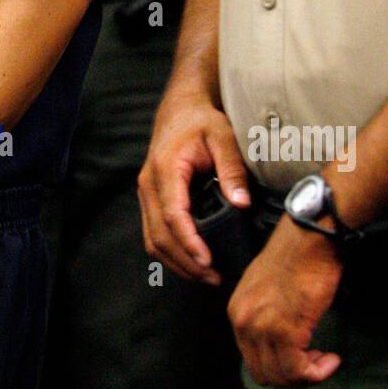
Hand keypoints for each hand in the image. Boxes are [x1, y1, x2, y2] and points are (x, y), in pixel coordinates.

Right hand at [138, 91, 249, 283]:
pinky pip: (154, 234)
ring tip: (206, 276)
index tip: (208, 261)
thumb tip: (241, 203)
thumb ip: (232, 168)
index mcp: (166, 169)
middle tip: (214, 278)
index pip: (174, 215)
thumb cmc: (202, 122)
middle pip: (159, 236)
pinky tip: (192, 262)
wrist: (180, 110)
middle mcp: (149, 185)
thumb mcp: (223, 137)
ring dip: (177, 263)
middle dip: (185, 262)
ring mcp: (146, 194)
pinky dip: (171, 253)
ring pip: (152, 240)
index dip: (189, 243)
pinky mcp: (150, 200)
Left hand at [227, 216, 343, 385]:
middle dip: (292, 375)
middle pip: (264, 373)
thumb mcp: (267, 288)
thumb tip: (281, 344)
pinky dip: (317, 372)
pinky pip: (298, 370)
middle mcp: (244, 320)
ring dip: (307, 374)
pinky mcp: (286, 329)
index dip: (280, 366)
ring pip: (281, 376)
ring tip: (325, 360)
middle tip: (315, 363)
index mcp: (238, 310)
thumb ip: (266, 315)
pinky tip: (331, 359)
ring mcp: (263, 326)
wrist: (310, 237)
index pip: (251, 359)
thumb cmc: (296, 256)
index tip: (301, 358)